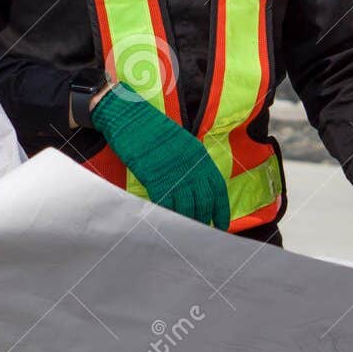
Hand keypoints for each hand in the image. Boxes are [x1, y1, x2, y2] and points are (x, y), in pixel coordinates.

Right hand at [92, 82, 229, 229]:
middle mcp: (190, 166)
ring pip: (187, 207)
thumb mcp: (180, 142)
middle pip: (203, 201)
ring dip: (188, 222)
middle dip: (204, 220)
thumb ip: (190, 162)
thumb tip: (194, 184)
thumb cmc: (152, 128)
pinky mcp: (155, 178)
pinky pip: (166, 204)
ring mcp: (173, 172)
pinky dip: (168, 216)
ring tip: (187, 235)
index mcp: (199, 156)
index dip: (221, 209)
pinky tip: (168, 225)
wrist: (130, 116)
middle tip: (203, 234)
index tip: (222, 224)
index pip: (217, 189)